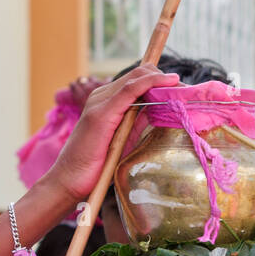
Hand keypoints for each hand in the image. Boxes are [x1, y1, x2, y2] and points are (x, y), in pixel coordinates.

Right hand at [44, 65, 180, 201]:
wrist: (68, 181)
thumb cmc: (94, 167)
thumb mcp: (122, 141)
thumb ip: (136, 124)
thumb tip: (158, 113)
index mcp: (105, 102)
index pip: (135, 81)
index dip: (159, 80)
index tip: (180, 88)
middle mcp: (100, 97)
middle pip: (137, 75)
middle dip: (163, 77)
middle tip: (186, 88)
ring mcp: (99, 103)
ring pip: (135, 78)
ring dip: (161, 79)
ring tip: (182, 86)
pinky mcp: (101, 114)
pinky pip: (130, 90)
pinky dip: (150, 83)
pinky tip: (167, 82)